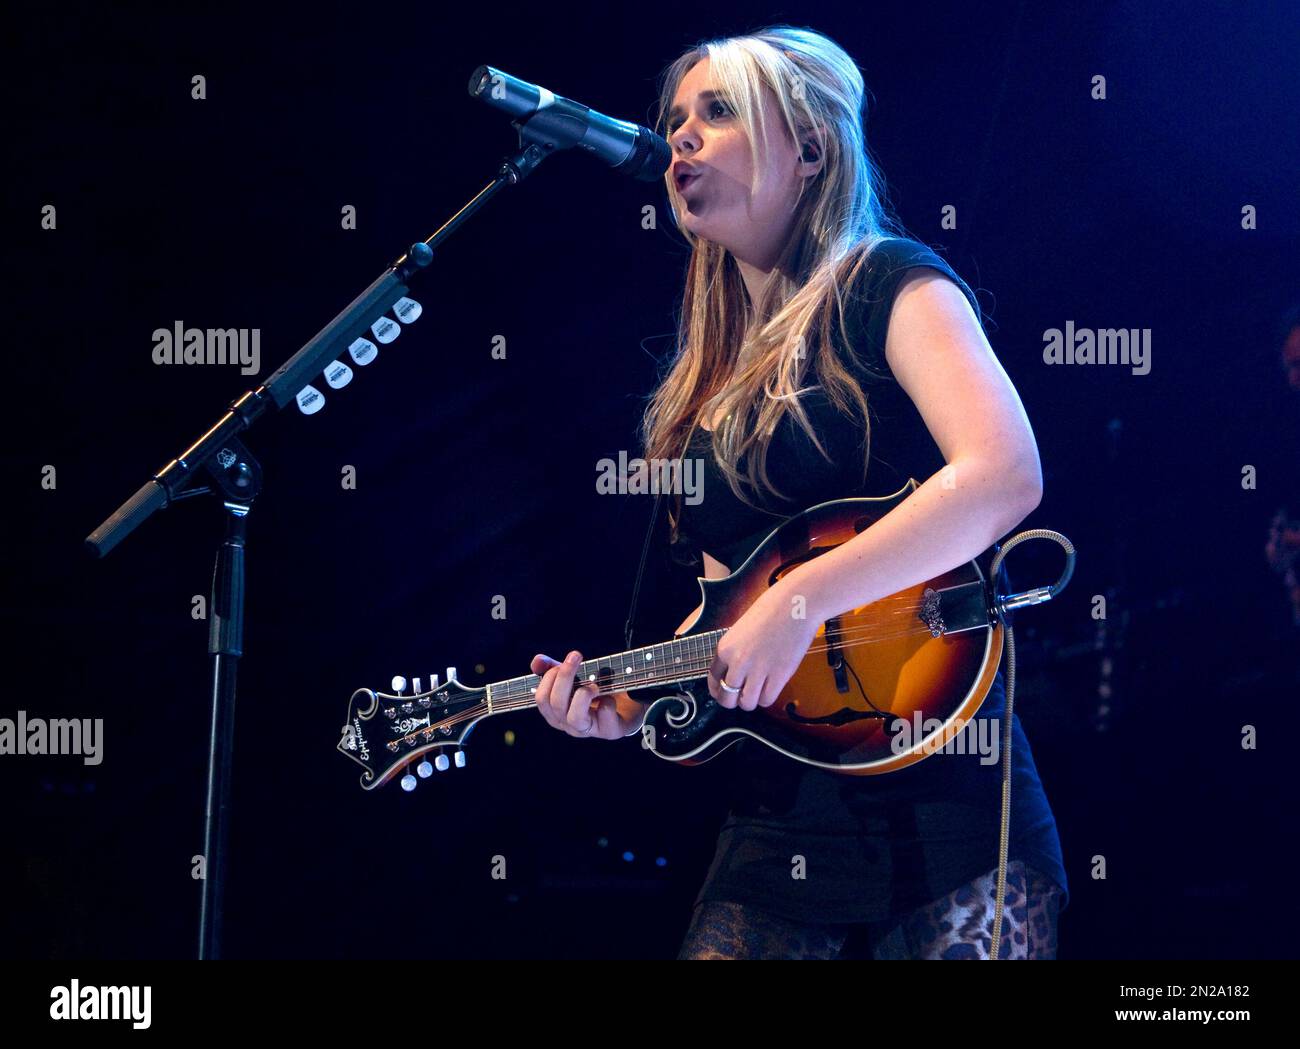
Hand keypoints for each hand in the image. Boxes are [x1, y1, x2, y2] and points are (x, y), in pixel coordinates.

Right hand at [531, 651, 644, 739]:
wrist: (626, 706)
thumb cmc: (594, 692)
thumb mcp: (573, 678)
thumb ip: (552, 669)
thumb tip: (536, 661)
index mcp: (556, 713)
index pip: (542, 699)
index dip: (549, 677)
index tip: (565, 659)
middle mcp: (568, 724)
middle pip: (556, 704)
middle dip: (565, 676)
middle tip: (576, 655)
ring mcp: (588, 730)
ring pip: (575, 718)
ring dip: (583, 695)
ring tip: (594, 684)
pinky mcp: (609, 731)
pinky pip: (604, 717)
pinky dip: (607, 703)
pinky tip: (610, 697)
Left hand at [707, 586, 818, 710]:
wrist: (794, 604)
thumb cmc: (771, 611)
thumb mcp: (741, 630)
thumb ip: (735, 652)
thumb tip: (736, 675)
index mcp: (725, 648)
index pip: (713, 680)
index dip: (718, 690)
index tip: (724, 693)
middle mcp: (738, 662)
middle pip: (727, 698)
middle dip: (733, 701)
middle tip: (742, 696)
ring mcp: (758, 670)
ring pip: (747, 703)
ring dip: (752, 701)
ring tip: (759, 691)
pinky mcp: (779, 675)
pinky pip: (767, 700)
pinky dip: (767, 698)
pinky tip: (771, 688)